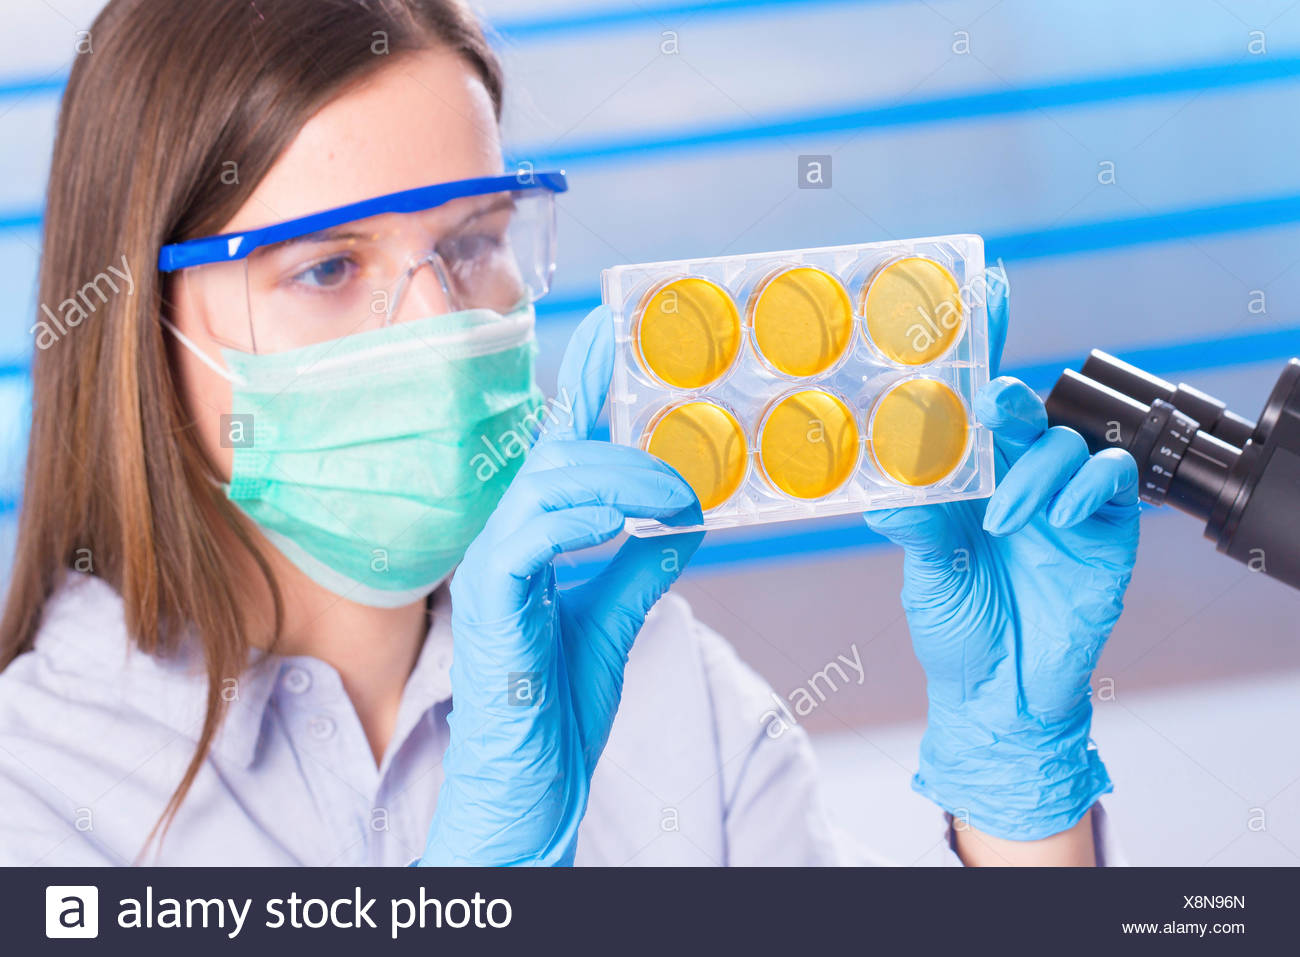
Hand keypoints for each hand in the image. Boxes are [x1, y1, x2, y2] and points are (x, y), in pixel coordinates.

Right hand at [419, 305, 703, 865]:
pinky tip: (620, 524)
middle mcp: (505, 544)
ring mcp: (490, 572)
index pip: (561, 446)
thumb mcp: (614, 622)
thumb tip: (684, 519)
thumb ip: (640, 567)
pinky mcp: (485, 607)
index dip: (584, 384)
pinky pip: (527, 540)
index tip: (612, 329)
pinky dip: (578, 523)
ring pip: (544, 485)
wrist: (531, 792)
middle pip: (557, 454)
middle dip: (623, 442)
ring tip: (673, 498)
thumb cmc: (557, 710)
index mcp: (534, 540)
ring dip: (618, 481)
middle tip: (688, 468)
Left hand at [864, 270, 1139, 840]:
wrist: (1004, 696)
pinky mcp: (1105, 524)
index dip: (976, 345)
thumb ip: (918, 528)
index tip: (975, 287)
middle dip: (1008, 391)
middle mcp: (1016, 476)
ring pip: (1063, 440)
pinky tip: (1050, 516)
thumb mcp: (927, 575)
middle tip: (993, 394)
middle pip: (1022, 408)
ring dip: (1035, 467)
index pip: (969, 403)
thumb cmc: (958, 631)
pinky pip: (1107, 477)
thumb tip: (889, 488)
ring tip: (1006, 517)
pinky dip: (1081, 486)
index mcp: (966, 478)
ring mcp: (1063, 498)